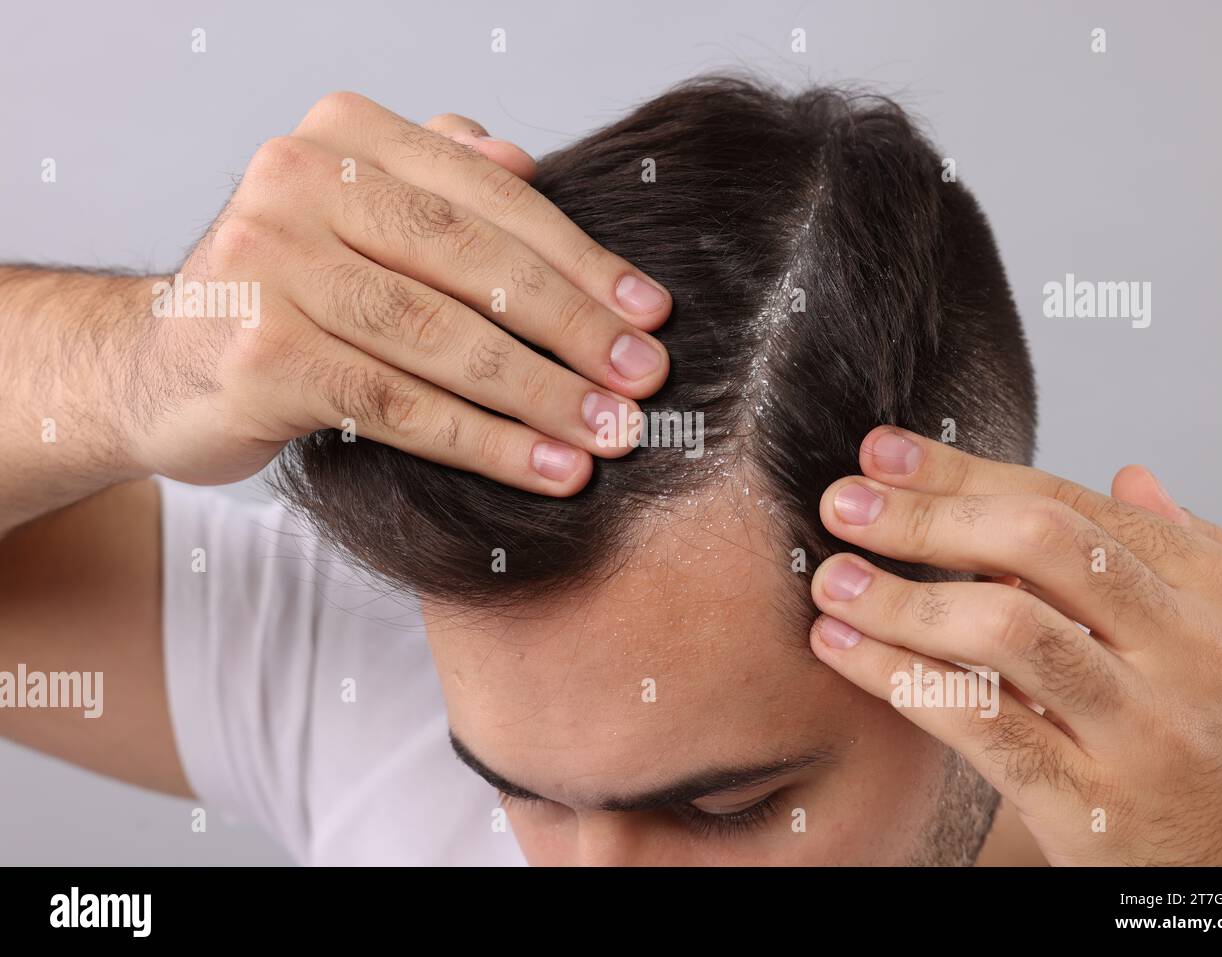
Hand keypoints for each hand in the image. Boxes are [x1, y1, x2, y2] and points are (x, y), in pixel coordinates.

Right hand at [131, 93, 670, 492]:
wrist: (160, 364)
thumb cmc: (288, 292)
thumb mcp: (356, 216)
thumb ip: (436, 178)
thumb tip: (527, 160)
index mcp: (340, 136)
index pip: (488, 195)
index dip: (581, 259)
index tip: (651, 313)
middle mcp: (297, 183)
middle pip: (471, 262)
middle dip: (573, 329)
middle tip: (645, 380)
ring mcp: (270, 266)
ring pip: (441, 339)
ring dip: (543, 395)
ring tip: (611, 436)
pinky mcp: (260, 354)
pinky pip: (400, 405)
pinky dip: (486, 443)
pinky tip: (549, 469)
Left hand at [808, 427, 1221, 864]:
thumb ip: (1180, 552)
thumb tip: (1128, 473)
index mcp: (1214, 588)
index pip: (1067, 502)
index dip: (962, 473)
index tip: (883, 454)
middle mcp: (1189, 647)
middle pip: (1036, 544)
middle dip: (925, 518)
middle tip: (842, 506)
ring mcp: (1144, 727)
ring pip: (1004, 629)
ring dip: (898, 598)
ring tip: (832, 582)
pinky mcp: (1095, 802)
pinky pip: (978, 720)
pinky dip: (897, 676)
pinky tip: (844, 651)